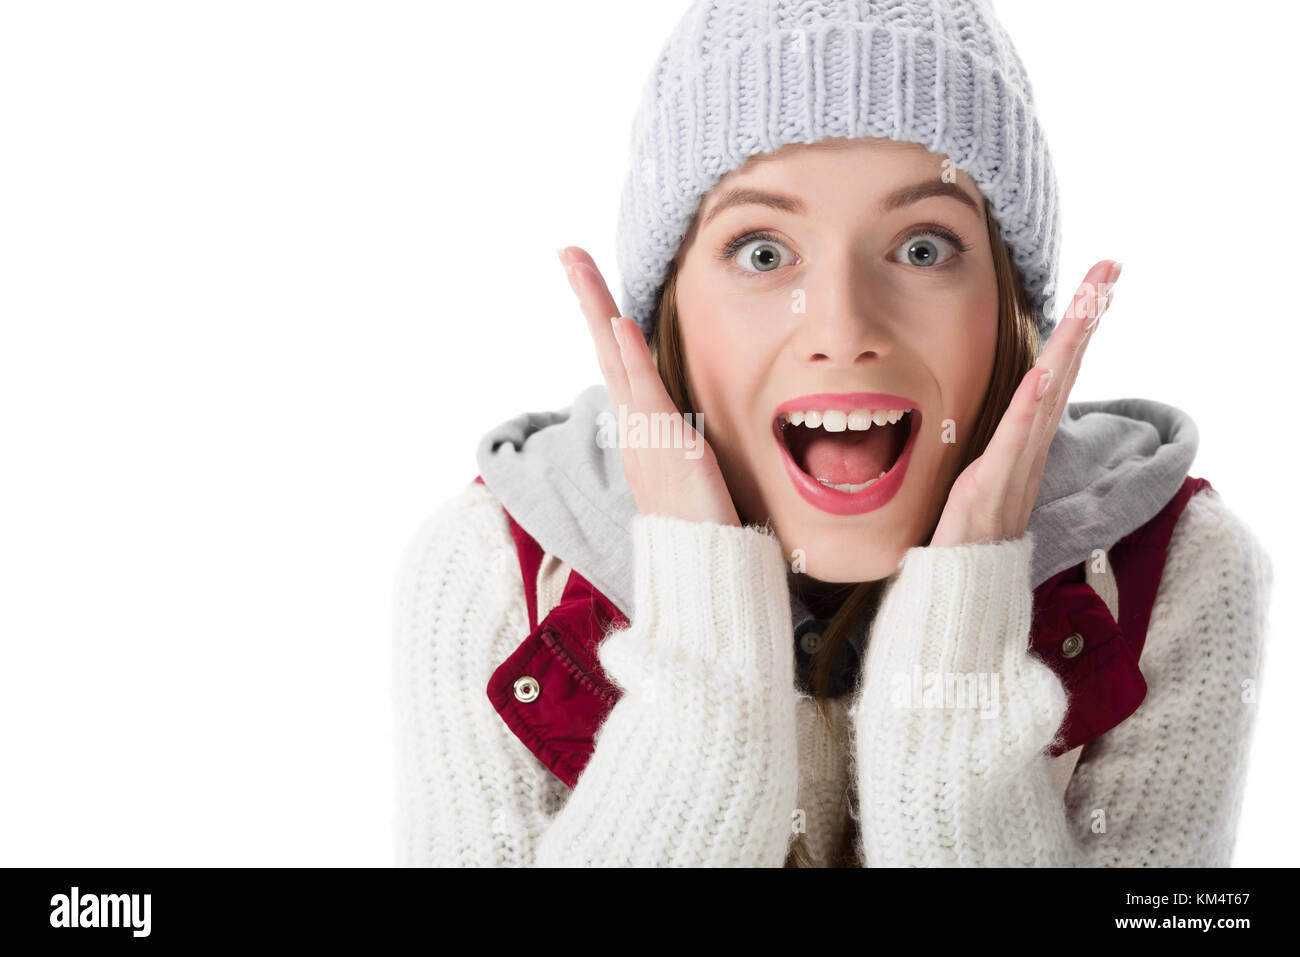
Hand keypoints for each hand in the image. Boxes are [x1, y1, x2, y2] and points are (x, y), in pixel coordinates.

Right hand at [557, 245, 739, 526]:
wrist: (700, 569)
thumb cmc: (700, 526)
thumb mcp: (689, 470)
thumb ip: (677, 440)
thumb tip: (674, 420)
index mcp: (640, 429)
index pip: (618, 361)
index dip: (604, 318)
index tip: (591, 279)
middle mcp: (634, 427)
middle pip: (604, 351)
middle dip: (588, 300)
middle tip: (567, 253)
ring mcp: (645, 435)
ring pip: (615, 362)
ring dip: (598, 310)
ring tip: (578, 266)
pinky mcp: (667, 447)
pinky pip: (645, 395)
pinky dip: (630, 359)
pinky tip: (620, 323)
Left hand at [929, 259, 1121, 548]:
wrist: (965, 581)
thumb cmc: (972, 529)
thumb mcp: (987, 469)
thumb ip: (1004, 438)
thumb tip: (1010, 406)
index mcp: (1028, 436)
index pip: (1059, 369)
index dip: (1078, 326)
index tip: (1097, 283)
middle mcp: (1031, 443)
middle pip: (1066, 368)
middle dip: (1087, 316)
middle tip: (1109, 269)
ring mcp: (1017, 461)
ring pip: (1048, 392)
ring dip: (1069, 344)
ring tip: (1089, 301)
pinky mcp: (994, 480)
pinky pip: (1015, 437)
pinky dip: (1030, 404)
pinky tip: (1042, 372)